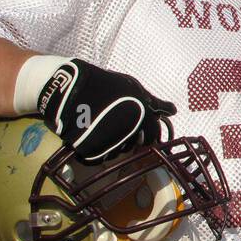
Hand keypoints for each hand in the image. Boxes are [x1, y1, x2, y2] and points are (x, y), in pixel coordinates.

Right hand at [38, 58, 175, 161]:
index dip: (151, 131)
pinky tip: (95, 135)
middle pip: (139, 143)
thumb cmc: (104, 84)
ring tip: (106, 126)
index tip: (145, 129)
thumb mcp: (133, 87)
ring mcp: (112, 141)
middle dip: (136, 137)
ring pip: (122, 150)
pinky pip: (103, 156)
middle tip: (123, 126)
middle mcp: (131, 131)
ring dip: (118, 142)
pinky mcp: (94, 150)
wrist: (68, 88)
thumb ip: (153, 101)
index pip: (154, 132)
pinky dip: (101, 149)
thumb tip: (172, 110)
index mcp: (143, 115)